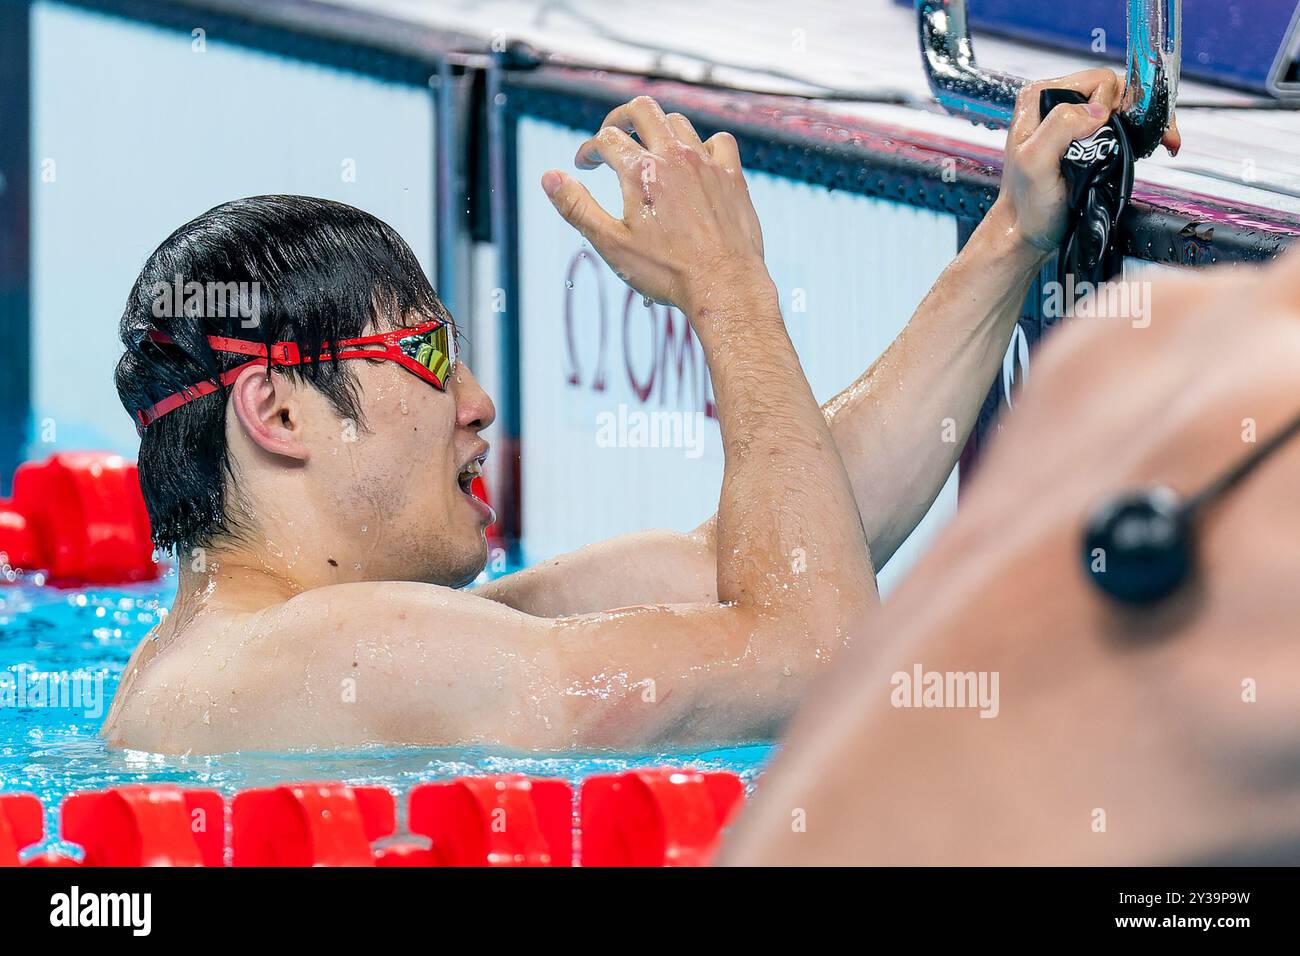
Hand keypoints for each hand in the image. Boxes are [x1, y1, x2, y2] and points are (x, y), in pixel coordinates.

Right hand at [540, 96, 769, 315]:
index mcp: (640, 171)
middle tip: (612, 135)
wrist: (723, 285)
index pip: (606, 139)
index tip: (584, 165)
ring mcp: (706, 163)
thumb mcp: (611, 243)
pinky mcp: (731, 176)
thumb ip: (577, 207)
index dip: (589, 149)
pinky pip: (719, 142)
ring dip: (658, 130)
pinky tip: (697, 160)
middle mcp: (674, 157)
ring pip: (678, 122)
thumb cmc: (667, 271)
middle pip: (642, 110)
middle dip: (620, 118)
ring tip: (649, 150)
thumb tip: (549, 178)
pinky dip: (703, 144)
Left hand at [995, 69, 1181, 254]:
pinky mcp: (1088, 141)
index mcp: (1040, 97)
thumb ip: (1059, 127)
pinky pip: (1122, 126)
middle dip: (1138, 110)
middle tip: (1156, 137)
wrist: (1027, 232)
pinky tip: (1156, 145)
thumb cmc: (1026, 203)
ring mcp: (1074, 122)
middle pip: (1114, 90)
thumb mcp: (1034, 163)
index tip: (1114, 131)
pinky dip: (1142, 133)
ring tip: (1163, 141)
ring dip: (1145, 122)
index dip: (1112, 103)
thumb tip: (1097, 110)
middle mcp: (1057, 103)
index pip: (1096, 80)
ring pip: (1122, 107)